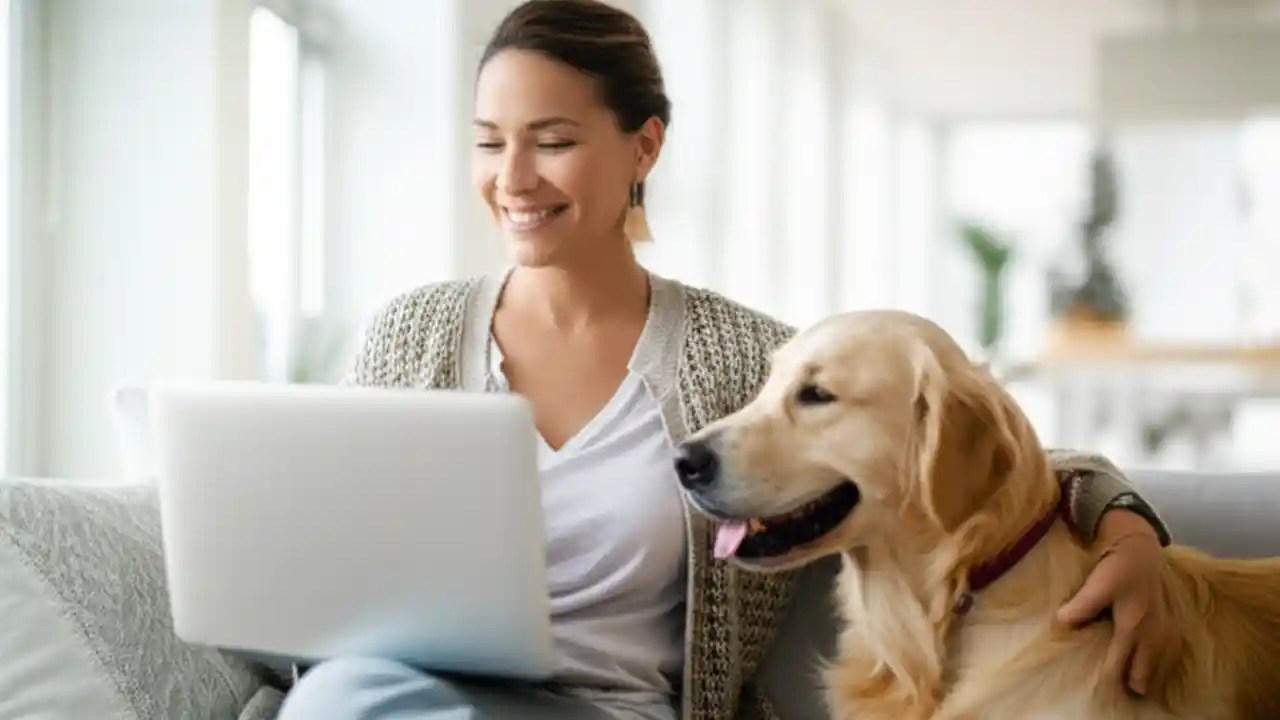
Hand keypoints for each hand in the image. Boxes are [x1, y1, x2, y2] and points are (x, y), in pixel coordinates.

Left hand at [1056, 509, 1174, 696]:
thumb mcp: (1098, 584)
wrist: (1140, 548)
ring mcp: (1163, 626)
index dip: (1113, 676)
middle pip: (1144, 666)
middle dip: (1136, 681)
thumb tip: (1061, 624)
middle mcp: (1151, 631)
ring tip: (1140, 687)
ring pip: (1158, 660)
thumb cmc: (1118, 566)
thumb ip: (1081, 605)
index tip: (1106, 690)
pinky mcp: (1168, 620)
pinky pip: (1167, 649)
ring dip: (1149, 673)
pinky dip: (1161, 660)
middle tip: (1127, 693)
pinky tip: (1156, 665)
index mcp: (1133, 625)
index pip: (1120, 660)